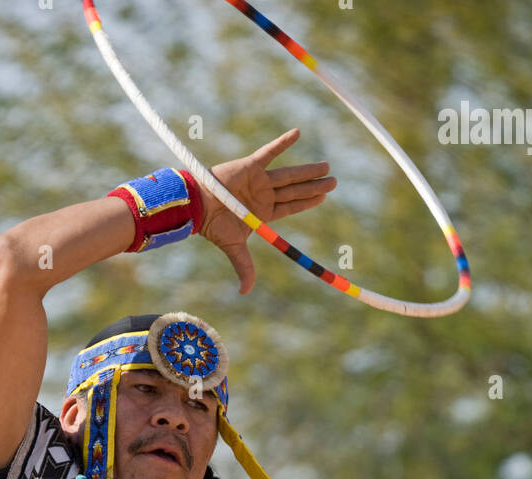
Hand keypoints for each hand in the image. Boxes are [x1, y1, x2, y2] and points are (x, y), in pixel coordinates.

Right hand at [198, 128, 335, 293]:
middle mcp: (264, 195)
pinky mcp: (251, 166)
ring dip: (308, 171)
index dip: (308, 202)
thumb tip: (245, 292)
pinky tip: (298, 133)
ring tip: (326, 166)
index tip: (324, 198)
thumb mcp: (234, 248)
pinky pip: (270, 152)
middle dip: (315, 186)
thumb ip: (244, 267)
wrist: (197, 207)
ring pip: (289, 174)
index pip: (291, 206)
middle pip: (295, 190)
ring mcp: (258, 180)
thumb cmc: (213, 227)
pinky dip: (283, 143)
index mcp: (264, 212)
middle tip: (334, 181)